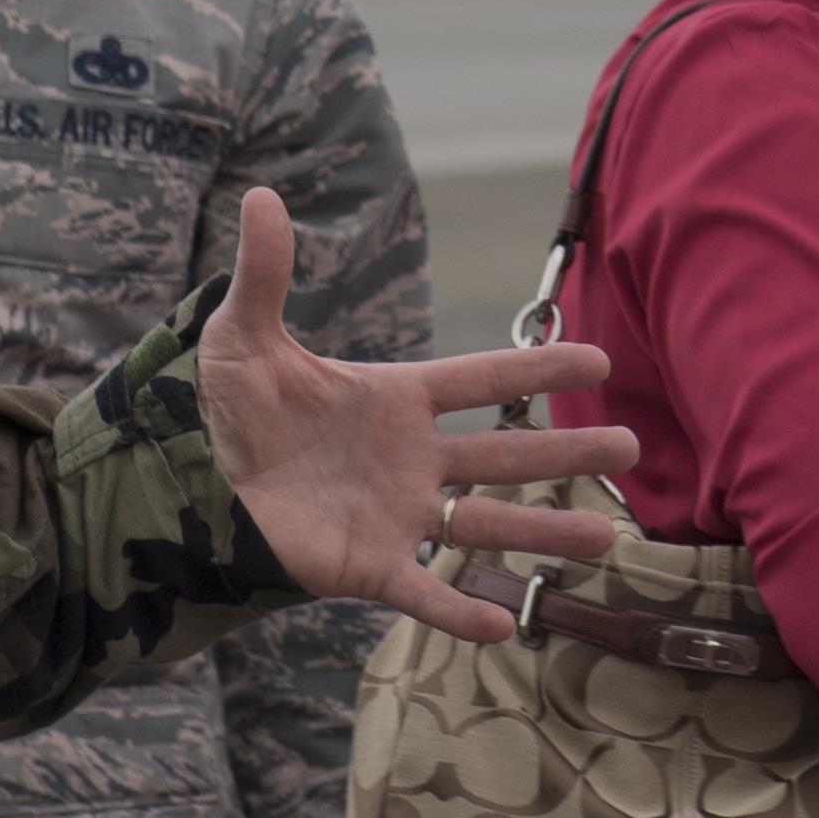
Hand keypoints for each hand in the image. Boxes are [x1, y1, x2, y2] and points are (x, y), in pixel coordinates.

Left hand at [197, 187, 637, 642]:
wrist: (189, 487)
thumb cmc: (223, 409)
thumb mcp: (243, 336)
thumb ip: (264, 271)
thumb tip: (260, 194)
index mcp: (395, 399)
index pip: (481, 379)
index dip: (538, 369)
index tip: (600, 359)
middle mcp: (411, 458)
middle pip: (506, 455)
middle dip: (568, 453)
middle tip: (630, 448)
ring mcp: (396, 514)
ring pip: (486, 524)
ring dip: (545, 532)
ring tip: (607, 540)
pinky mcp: (366, 567)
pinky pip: (424, 589)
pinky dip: (462, 608)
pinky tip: (507, 623)